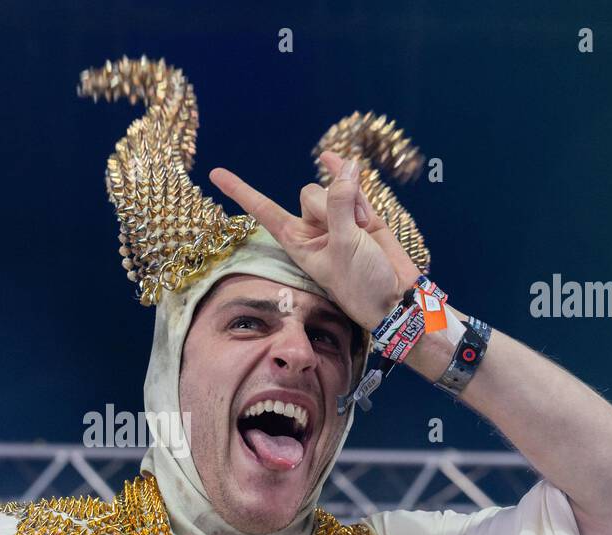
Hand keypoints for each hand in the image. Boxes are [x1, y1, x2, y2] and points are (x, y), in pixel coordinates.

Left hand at [208, 151, 418, 330]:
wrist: (397, 298)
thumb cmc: (363, 284)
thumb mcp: (345, 246)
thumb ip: (342, 205)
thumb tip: (347, 167)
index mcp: (297, 242)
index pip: (263, 211)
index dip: (241, 191)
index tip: (215, 173)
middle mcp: (312, 229)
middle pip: (310, 192)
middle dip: (331, 203)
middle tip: (352, 234)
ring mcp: (337, 219)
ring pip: (335, 188)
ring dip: (354, 201)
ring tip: (366, 231)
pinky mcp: (361, 213)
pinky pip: (349, 184)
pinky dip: (346, 171)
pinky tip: (342, 160)